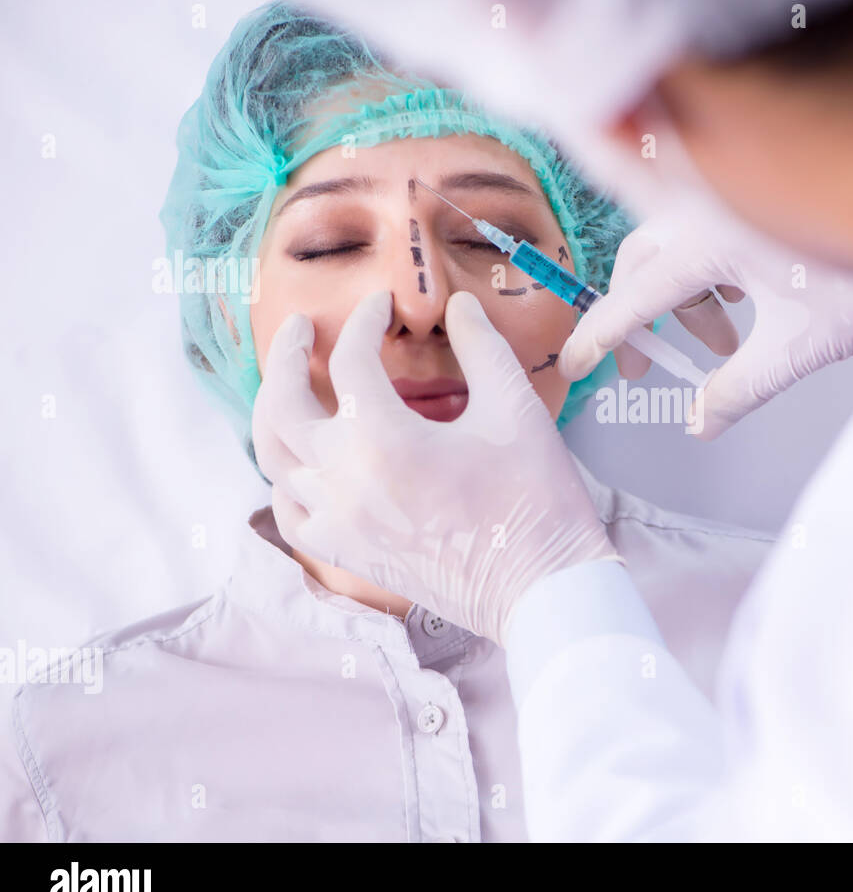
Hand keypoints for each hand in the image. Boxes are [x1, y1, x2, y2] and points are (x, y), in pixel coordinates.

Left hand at [251, 290, 621, 646]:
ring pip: (274, 457)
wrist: (539, 586)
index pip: (351, 360)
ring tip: (290, 386)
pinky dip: (287, 478)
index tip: (386, 305)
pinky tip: (305, 461)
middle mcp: (344, 480)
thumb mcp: (516, 410)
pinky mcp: (348, 553)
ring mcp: (338, 522)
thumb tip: (459, 306)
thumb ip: (482, 347)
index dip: (366, 321)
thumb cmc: (535, 498)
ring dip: (275, 412)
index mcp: (383, 439)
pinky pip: (290, 511)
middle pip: (282, 404)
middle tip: (301, 326)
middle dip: (286, 354)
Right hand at [559, 207, 852, 440]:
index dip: (599, 338)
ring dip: (681, 296)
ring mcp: (729, 191)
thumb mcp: (800, 346)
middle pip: (641, 262)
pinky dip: (709, 269)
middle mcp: (705, 203)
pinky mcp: (754, 189)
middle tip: (648, 365)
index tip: (578, 365)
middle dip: (638, 316)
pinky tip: (743, 298)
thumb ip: (741, 389)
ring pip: (673, 243)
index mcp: (705, 241)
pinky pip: (705, 226)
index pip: (632, 298)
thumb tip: (701, 424)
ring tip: (720, 341)